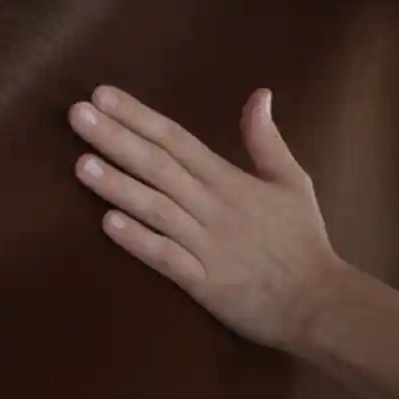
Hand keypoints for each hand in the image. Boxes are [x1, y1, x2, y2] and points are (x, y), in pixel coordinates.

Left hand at [67, 87, 347, 351]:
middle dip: (116, 138)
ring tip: (81, 165)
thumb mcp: (292, 181)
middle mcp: (213, 207)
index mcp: (230, 181)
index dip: (139, 116)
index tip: (102, 94)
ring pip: (157, 209)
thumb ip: (266, 139)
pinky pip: (167, 259)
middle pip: (158, 167)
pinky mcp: (204, 283)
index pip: (176, 140)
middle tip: (77, 114)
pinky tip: (108, 224)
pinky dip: (139, 242)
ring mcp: (207, 245)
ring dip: (118, 186)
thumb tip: (260, 94)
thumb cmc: (302, 241)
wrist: (321, 305)